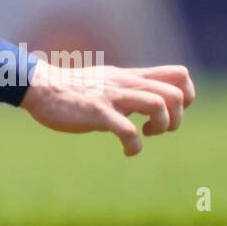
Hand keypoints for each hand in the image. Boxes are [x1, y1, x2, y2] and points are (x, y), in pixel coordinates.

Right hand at [19, 60, 195, 156]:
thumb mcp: (107, 80)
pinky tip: (127, 150)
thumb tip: (148, 101)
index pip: (179, 75)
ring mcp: (113, 97)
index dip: (186, 96)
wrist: (39, 86)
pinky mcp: (98, 113)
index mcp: (131, 77)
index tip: (169, 112)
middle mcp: (126, 84)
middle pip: (176, 94)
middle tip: (155, 128)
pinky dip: (135, 146)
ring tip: (144, 135)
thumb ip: (128, 87)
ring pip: (158, 105)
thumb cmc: (72, 87)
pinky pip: (128, 131)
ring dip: (160, 127)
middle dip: (177, 118)